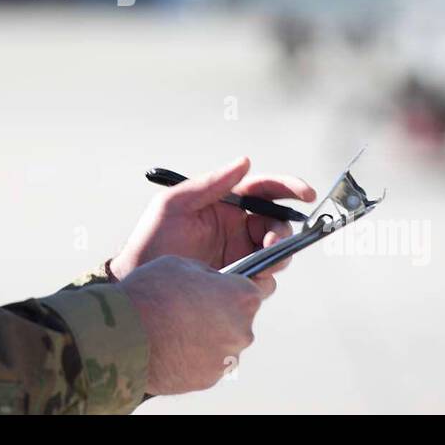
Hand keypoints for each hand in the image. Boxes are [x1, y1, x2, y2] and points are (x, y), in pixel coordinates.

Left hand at [109, 156, 314, 291]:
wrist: (139, 283)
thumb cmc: (151, 240)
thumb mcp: (174, 205)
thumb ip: (210, 183)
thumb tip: (245, 161)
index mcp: (226, 204)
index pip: (265, 190)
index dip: (289, 188)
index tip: (305, 194)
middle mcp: (237, 228)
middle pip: (278, 224)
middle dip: (282, 231)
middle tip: (272, 244)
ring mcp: (240, 256)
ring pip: (277, 253)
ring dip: (276, 256)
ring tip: (257, 265)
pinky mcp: (238, 282)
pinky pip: (265, 281)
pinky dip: (263, 279)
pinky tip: (243, 281)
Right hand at [119, 255, 266, 394]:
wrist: (125, 336)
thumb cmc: (152, 295)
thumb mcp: (181, 264)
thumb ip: (207, 275)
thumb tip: (213, 283)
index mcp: (241, 297)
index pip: (257, 288)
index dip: (236, 286)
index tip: (222, 288)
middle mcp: (241, 330)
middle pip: (239, 318)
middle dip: (220, 312)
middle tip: (189, 306)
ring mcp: (226, 358)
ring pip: (223, 342)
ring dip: (207, 335)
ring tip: (175, 326)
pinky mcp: (209, 379)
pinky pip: (207, 362)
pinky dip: (194, 355)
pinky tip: (171, 345)